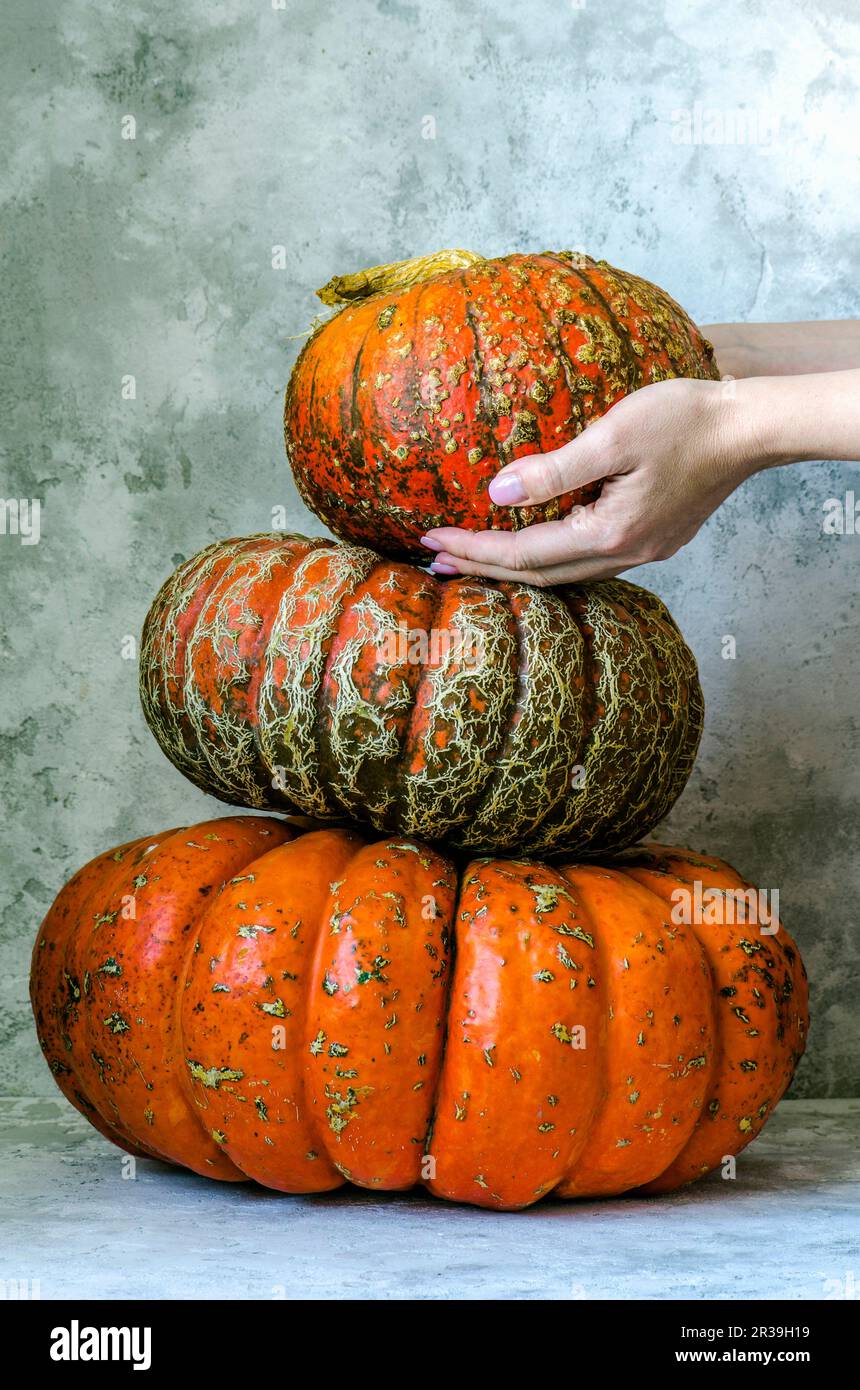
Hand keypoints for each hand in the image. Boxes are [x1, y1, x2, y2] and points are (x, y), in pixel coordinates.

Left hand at [421, 377, 756, 585]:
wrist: (751, 427)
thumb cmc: (686, 420)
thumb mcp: (612, 435)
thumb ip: (552, 470)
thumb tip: (497, 493)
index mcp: (609, 534)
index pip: (523, 554)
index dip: (473, 550)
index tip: (431, 542)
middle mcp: (625, 554)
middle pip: (539, 576)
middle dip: (484, 568)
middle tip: (436, 562)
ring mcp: (642, 550)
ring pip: (564, 573)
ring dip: (515, 567)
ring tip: (474, 557)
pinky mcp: (652, 537)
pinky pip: (586, 560)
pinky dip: (549, 557)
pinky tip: (534, 544)